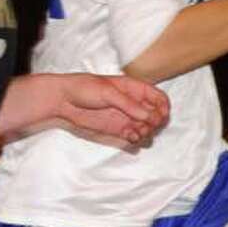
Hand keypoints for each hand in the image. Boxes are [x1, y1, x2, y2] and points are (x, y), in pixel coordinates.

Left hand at [55, 73, 170, 145]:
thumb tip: (149, 116)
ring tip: (138, 133)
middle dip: (156, 122)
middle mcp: (133, 104)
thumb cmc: (84, 88)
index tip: (160, 116)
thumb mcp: (108, 92)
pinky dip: (136, 139)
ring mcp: (126, 117)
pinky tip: (131, 138)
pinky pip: (134, 136)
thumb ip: (129, 105)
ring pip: (147, 128)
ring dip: (147, 132)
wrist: (64, 100)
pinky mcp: (118, 130)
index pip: (158, 98)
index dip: (163, 107)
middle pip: (156, 115)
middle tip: (147, 126)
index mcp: (134, 88)